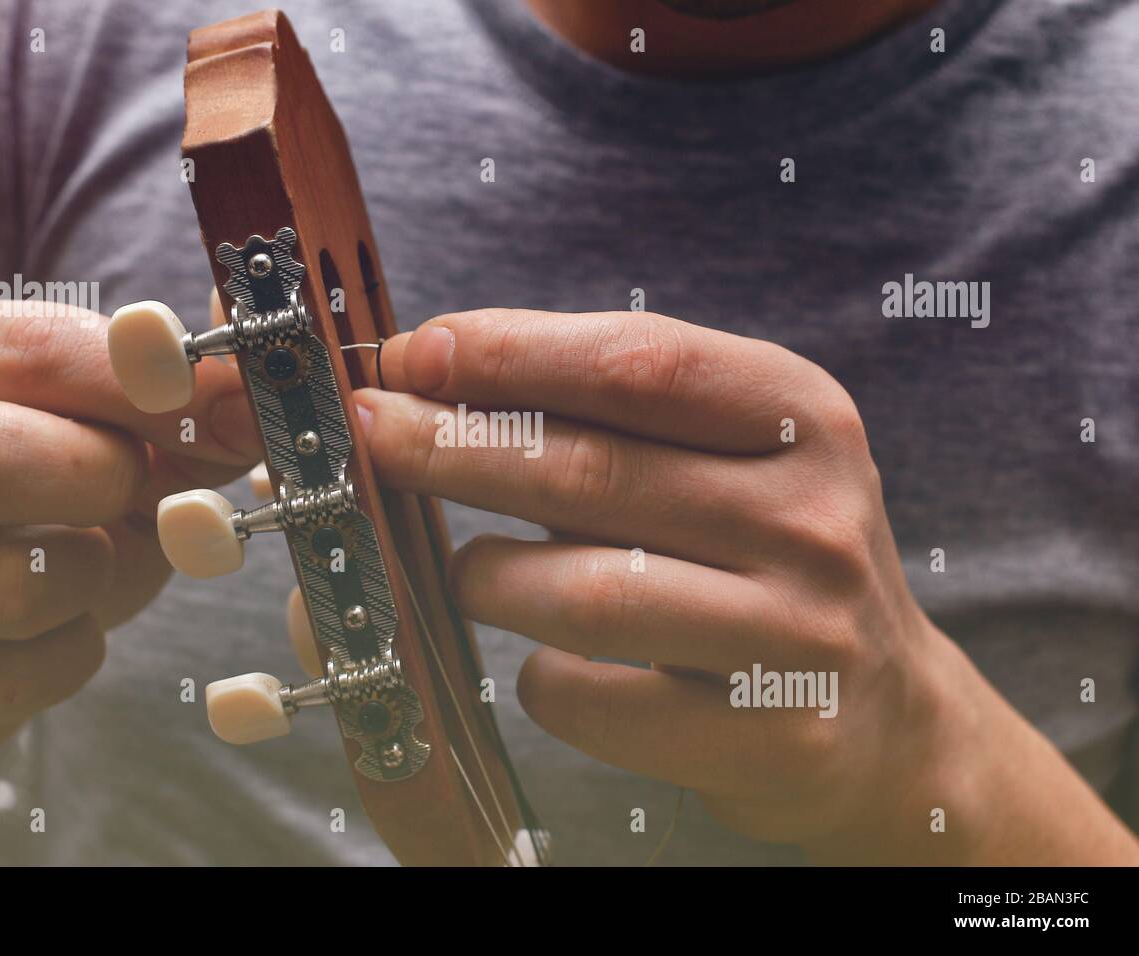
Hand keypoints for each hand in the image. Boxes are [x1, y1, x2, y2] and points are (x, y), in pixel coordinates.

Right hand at [0, 300, 259, 766]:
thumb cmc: (35, 502)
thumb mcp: (101, 433)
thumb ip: (178, 415)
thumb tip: (250, 409)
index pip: (32, 351)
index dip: (142, 380)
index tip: (220, 404)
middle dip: (106, 481)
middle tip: (129, 489)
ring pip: (10, 588)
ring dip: (92, 581)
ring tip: (83, 563)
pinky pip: (10, 682)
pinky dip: (65, 658)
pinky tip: (49, 630)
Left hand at [322, 308, 1138, 863]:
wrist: (888, 716)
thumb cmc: (770, 559)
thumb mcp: (732, 457)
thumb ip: (611, 415)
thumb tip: (433, 372)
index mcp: (802, 417)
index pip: (638, 362)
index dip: (510, 352)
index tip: (414, 352)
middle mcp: (812, 518)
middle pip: (594, 471)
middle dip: (455, 448)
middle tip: (370, 434)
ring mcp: (798, 633)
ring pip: (585, 593)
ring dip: (487, 576)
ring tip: (466, 572)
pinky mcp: (770, 735)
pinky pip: (596, 700)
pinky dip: (541, 680)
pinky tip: (546, 666)